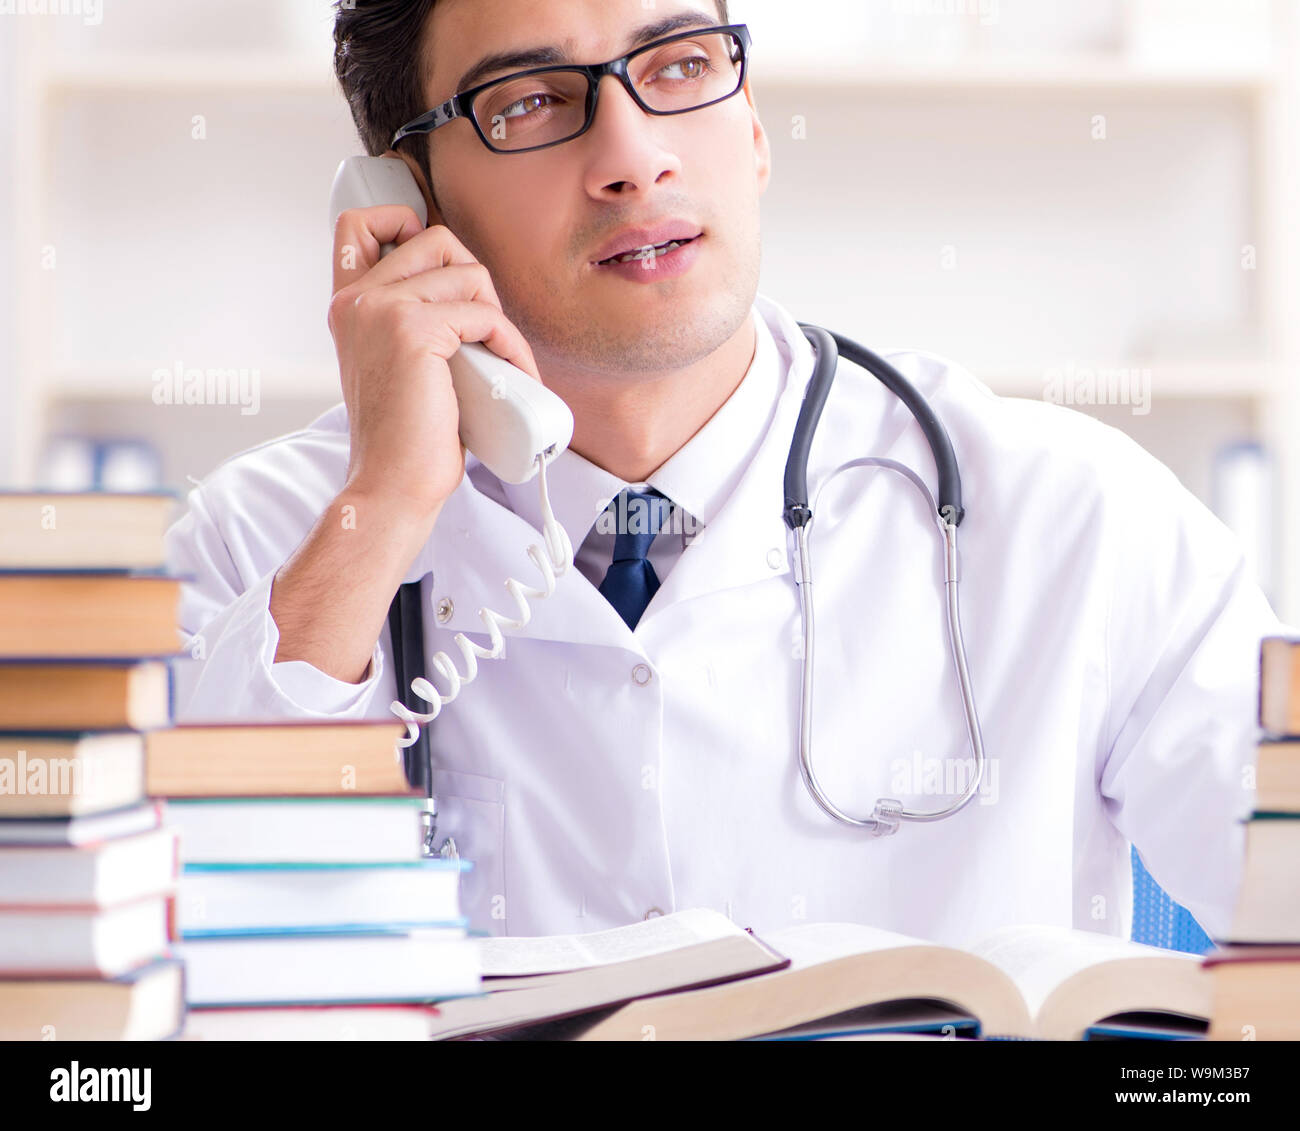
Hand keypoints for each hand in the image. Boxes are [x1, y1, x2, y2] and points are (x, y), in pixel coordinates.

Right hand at [327, 205, 541, 524]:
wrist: (393, 484)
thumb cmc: (406, 436)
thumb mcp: (398, 364)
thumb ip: (410, 321)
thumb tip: (464, 290)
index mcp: (348, 305)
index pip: (361, 223)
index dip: (406, 221)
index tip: (444, 267)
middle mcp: (357, 299)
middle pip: (435, 238)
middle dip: (475, 279)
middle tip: (485, 331)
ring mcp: (382, 309)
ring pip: (468, 273)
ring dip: (499, 317)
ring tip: (502, 360)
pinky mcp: (414, 329)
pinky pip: (485, 315)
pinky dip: (511, 345)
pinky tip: (515, 375)